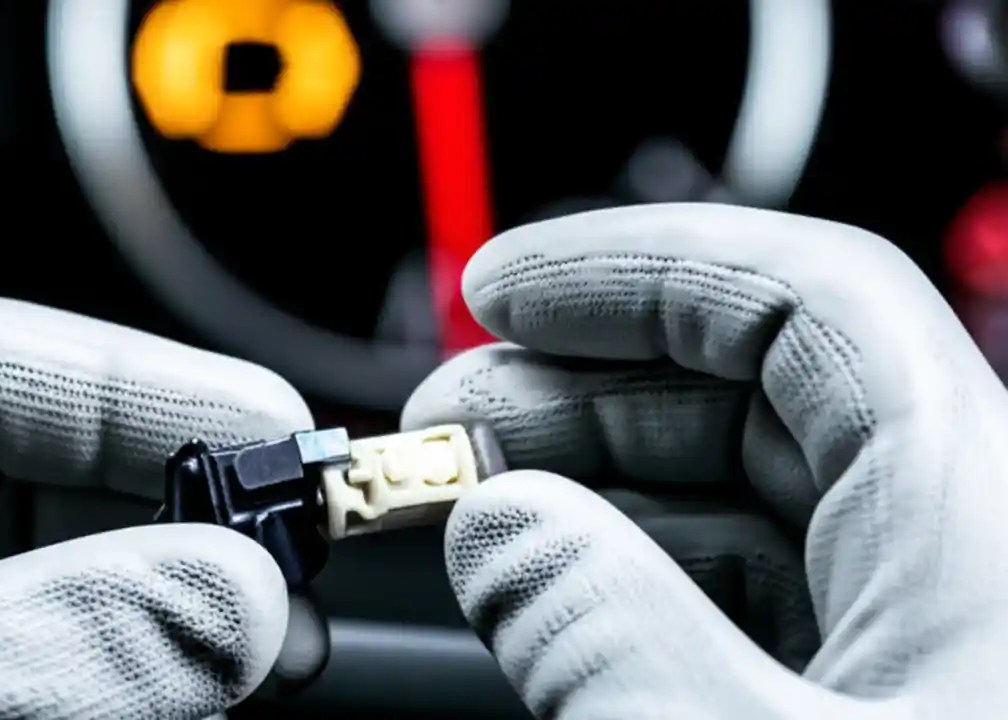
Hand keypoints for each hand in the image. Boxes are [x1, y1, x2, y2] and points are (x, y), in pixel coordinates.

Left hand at [0, 296, 311, 718]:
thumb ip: (18, 654)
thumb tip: (229, 601)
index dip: (150, 389)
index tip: (273, 441)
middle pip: (70, 472)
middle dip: (193, 511)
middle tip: (290, 563)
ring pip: (102, 580)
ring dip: (197, 607)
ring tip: (270, 653)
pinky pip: (94, 674)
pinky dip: (166, 686)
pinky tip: (207, 698)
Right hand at [404, 203, 1006, 716]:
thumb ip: (606, 633)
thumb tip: (502, 534)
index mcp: (975, 511)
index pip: (805, 296)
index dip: (635, 269)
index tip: (502, 291)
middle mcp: (963, 544)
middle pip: (753, 395)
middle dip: (576, 390)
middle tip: (449, 425)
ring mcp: (927, 624)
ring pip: (746, 500)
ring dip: (590, 491)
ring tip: (474, 515)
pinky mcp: (889, 690)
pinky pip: (758, 597)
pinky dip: (642, 580)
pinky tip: (557, 593)